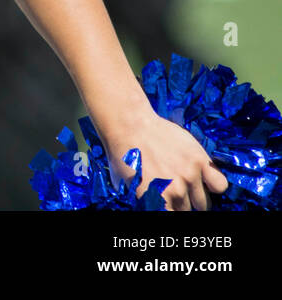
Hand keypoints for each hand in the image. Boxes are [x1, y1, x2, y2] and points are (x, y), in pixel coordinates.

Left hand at [99, 112, 229, 210]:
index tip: (173, 206)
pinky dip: (215, 185)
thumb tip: (153, 207)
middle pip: (189, 211)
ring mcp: (189, 176)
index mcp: (156, 201)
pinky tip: (204, 178)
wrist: (129, 125)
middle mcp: (175, 192)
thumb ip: (145, 200)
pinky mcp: (199, 160)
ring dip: (196, 196)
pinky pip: (220, 185)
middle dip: (183, 204)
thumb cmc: (123, 153)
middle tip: (176, 192)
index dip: (173, 211)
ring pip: (204, 203)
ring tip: (188, 185)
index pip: (174, 218)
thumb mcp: (126, 183)